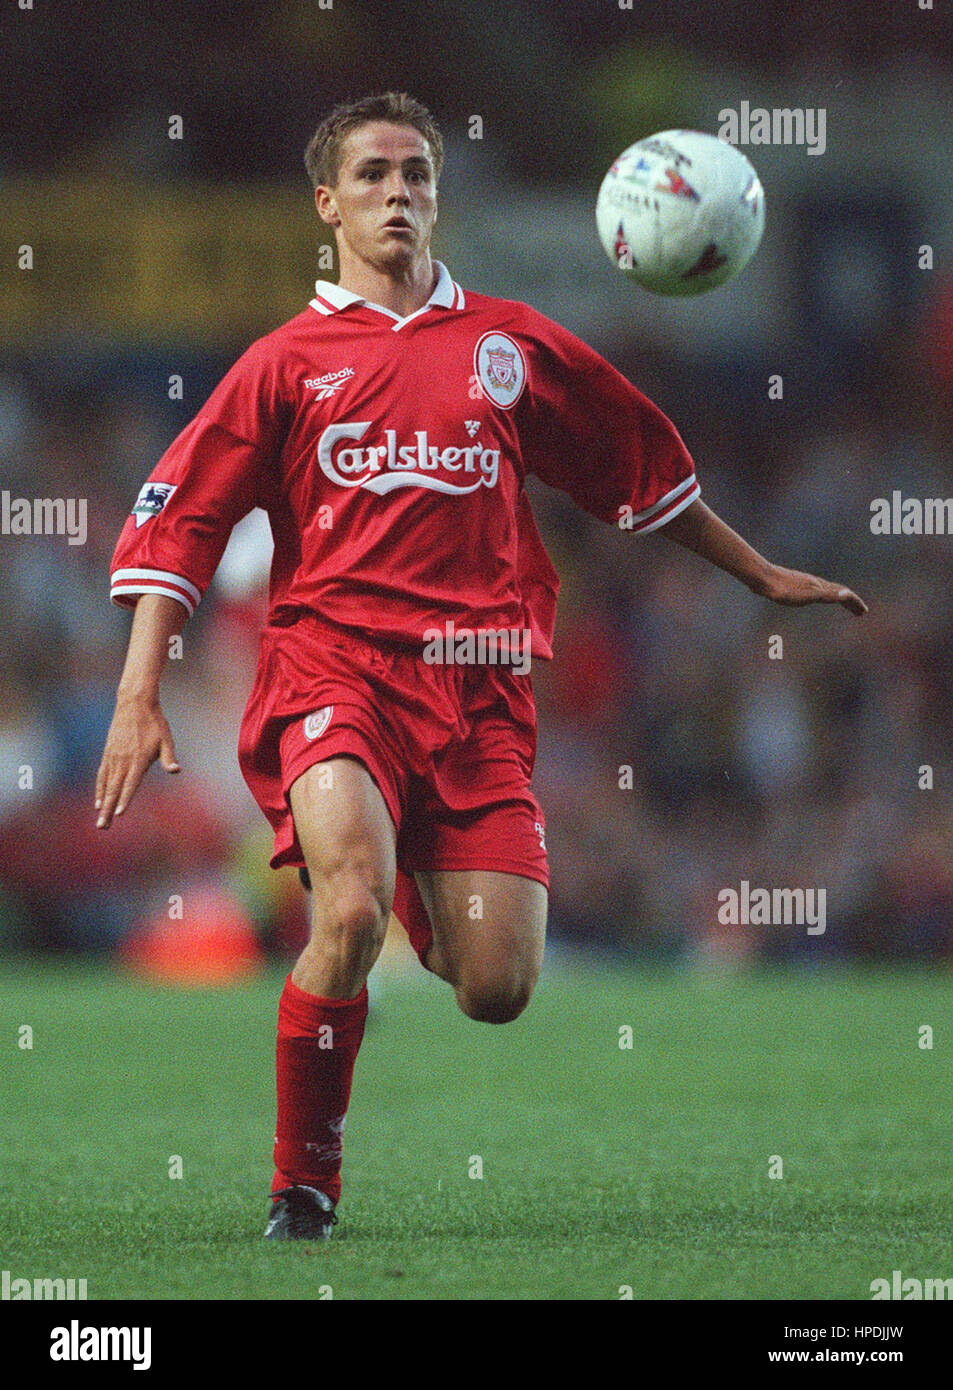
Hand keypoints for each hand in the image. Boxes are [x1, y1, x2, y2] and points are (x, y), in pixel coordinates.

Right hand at [95, 693, 180, 827]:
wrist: (134, 704)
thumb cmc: (154, 723)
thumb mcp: (166, 739)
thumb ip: (169, 757)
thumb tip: (176, 770)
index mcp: (139, 758)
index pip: (131, 783)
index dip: (125, 799)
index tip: (118, 814)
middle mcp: (123, 760)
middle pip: (115, 789)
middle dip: (108, 809)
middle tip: (103, 827)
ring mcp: (113, 757)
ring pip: (106, 785)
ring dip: (102, 803)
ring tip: (99, 819)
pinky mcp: (108, 754)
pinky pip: (102, 775)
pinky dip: (100, 789)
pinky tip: (98, 801)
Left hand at [763, 565, 867, 614]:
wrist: (763, 579)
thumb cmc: (784, 589)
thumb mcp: (808, 595)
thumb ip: (827, 595)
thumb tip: (848, 593)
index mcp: (821, 586)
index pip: (844, 594)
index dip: (855, 603)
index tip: (864, 612)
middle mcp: (816, 583)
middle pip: (838, 592)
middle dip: (851, 602)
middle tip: (860, 613)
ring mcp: (806, 583)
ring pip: (828, 590)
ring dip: (838, 598)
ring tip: (843, 603)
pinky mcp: (795, 585)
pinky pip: (816, 591)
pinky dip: (824, 596)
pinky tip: (815, 597)